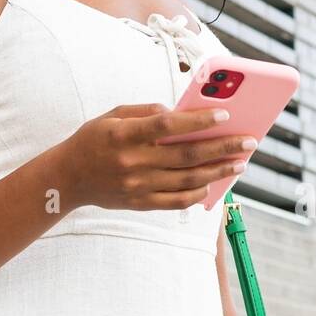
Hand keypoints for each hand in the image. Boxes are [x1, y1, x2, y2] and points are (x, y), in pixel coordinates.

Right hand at [54, 102, 257, 211]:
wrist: (67, 178)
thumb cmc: (93, 139)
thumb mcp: (113, 115)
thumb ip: (145, 112)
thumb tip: (179, 113)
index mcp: (125, 135)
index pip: (169, 127)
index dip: (199, 121)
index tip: (225, 115)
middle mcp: (133, 162)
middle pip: (187, 155)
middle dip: (222, 147)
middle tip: (248, 142)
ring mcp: (137, 186)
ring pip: (187, 180)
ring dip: (217, 171)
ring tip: (239, 163)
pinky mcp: (140, 203)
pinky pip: (176, 201)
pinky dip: (198, 194)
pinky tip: (213, 184)